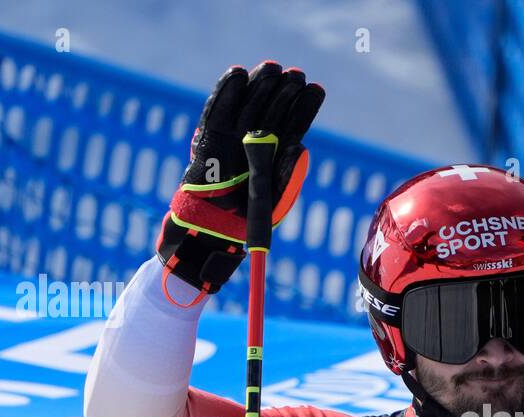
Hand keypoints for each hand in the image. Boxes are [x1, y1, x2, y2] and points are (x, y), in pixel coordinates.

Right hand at [156, 61, 324, 303]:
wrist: (209, 240)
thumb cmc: (243, 229)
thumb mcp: (272, 202)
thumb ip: (285, 175)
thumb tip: (297, 146)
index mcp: (272, 160)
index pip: (291, 127)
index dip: (302, 109)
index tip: (315, 89)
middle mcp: (252, 149)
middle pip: (269, 113)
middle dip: (281, 93)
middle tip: (294, 73)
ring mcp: (229, 145)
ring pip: (245, 109)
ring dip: (258, 88)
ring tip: (272, 69)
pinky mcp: (207, 145)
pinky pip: (216, 115)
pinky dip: (224, 95)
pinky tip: (236, 75)